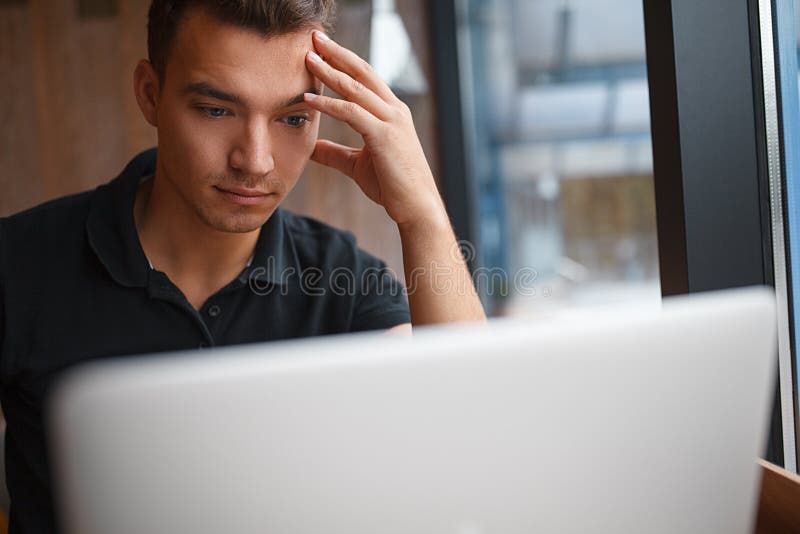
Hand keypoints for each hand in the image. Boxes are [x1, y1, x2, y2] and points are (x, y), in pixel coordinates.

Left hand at [304, 31, 446, 227]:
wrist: (416, 207)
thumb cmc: (392, 186)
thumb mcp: (357, 166)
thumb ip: (335, 154)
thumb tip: (312, 148)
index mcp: (391, 112)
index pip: (365, 77)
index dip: (343, 60)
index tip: (322, 48)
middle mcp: (394, 110)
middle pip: (362, 71)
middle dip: (337, 53)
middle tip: (314, 37)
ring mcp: (392, 121)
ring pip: (356, 87)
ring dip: (329, 71)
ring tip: (307, 58)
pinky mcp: (385, 136)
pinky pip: (352, 113)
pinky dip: (329, 104)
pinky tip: (309, 98)